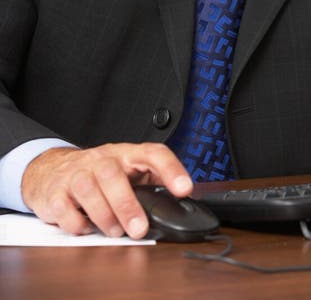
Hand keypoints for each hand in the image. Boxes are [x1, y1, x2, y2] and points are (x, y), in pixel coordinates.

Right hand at [21, 143, 192, 238]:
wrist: (53, 169)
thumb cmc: (100, 173)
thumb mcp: (128, 171)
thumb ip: (150, 182)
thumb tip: (178, 201)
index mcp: (126, 154)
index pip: (152, 153)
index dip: (171, 168)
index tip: (184, 189)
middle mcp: (101, 159)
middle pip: (112, 174)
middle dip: (127, 205)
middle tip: (139, 229)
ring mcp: (76, 173)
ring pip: (88, 189)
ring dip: (104, 216)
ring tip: (114, 231)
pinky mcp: (56, 192)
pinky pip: (64, 208)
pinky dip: (77, 224)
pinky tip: (87, 228)